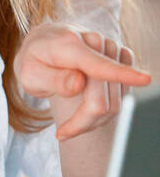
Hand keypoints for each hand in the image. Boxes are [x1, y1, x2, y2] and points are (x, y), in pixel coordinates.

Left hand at [13, 24, 150, 142]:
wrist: (44, 44)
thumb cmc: (35, 61)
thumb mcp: (30, 74)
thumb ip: (53, 80)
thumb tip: (78, 83)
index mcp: (69, 45)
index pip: (98, 65)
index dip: (122, 74)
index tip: (145, 79)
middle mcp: (95, 42)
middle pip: (102, 98)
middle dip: (83, 122)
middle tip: (62, 134)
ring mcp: (111, 48)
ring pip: (115, 100)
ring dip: (94, 118)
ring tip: (72, 121)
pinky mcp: (122, 56)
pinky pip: (123, 92)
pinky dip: (107, 107)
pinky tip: (88, 106)